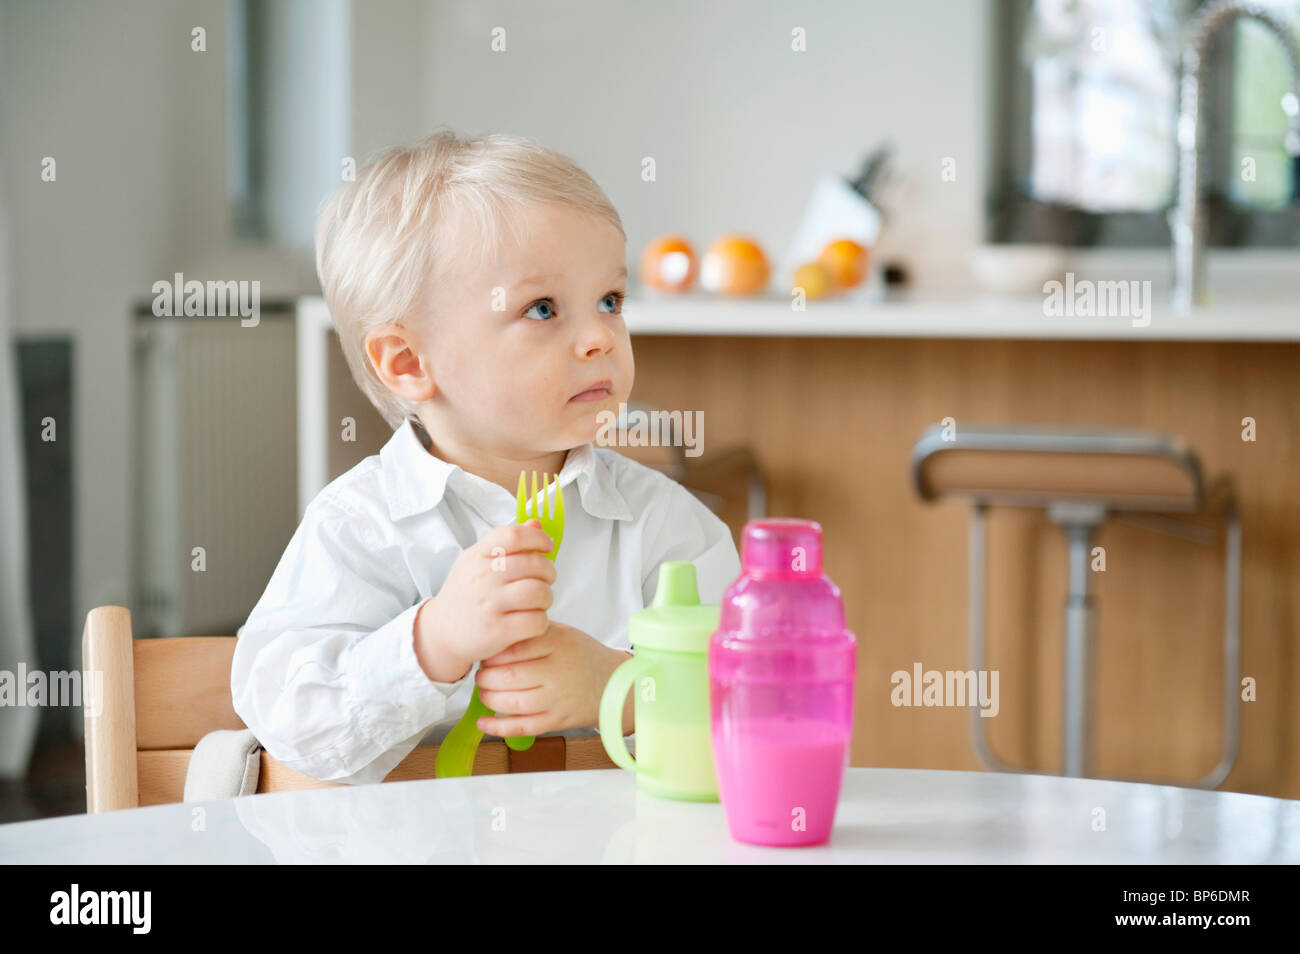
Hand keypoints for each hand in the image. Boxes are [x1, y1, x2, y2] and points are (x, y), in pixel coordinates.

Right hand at [413, 520, 555, 682]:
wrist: (440, 633)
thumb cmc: (466, 594)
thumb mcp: (478, 561)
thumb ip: (508, 543)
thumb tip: (537, 525)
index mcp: (478, 555)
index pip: (514, 535)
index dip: (538, 538)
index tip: (547, 546)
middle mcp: (482, 577)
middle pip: (534, 564)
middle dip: (549, 572)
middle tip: (545, 580)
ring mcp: (489, 604)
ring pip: (539, 592)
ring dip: (547, 598)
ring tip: (539, 602)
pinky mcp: (497, 631)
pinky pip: (536, 621)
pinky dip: (541, 622)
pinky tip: (532, 621)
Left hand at [473, 621, 633, 737]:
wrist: (615, 684)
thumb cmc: (583, 656)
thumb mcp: (563, 633)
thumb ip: (533, 632)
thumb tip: (495, 636)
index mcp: (558, 644)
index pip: (514, 647)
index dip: (492, 652)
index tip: (486, 653)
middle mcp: (558, 671)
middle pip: (509, 676)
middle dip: (485, 677)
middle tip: (481, 674)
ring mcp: (557, 699)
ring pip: (512, 702)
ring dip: (488, 698)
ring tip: (484, 692)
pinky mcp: (557, 721)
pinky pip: (522, 727)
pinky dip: (498, 727)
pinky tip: (483, 722)